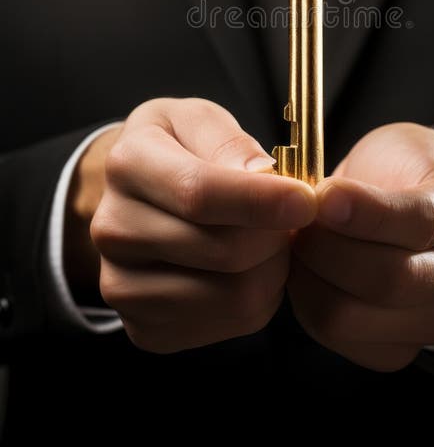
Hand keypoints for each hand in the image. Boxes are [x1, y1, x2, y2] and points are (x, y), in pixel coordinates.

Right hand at [88, 98, 315, 351]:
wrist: (137, 193)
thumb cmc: (180, 147)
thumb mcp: (200, 118)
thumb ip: (230, 141)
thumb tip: (262, 175)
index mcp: (127, 164)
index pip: (199, 193)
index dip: (262, 201)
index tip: (307, 200)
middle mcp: (113, 229)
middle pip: (223, 251)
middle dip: (276, 235)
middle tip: (289, 217)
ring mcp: (121, 285)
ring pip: (233, 296)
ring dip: (272, 268)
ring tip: (269, 241)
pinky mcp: (144, 327)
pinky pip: (228, 325)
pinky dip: (258, 299)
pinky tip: (249, 270)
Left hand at [288, 123, 433, 370]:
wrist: (411, 197)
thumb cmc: (389, 168)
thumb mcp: (384, 151)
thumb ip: (354, 182)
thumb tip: (309, 207)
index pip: (418, 222)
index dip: (364, 212)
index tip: (323, 194)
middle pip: (388, 280)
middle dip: (325, 249)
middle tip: (296, 222)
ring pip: (354, 317)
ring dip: (309, 280)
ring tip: (297, 248)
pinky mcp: (405, 349)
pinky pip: (342, 340)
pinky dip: (309, 306)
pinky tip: (307, 275)